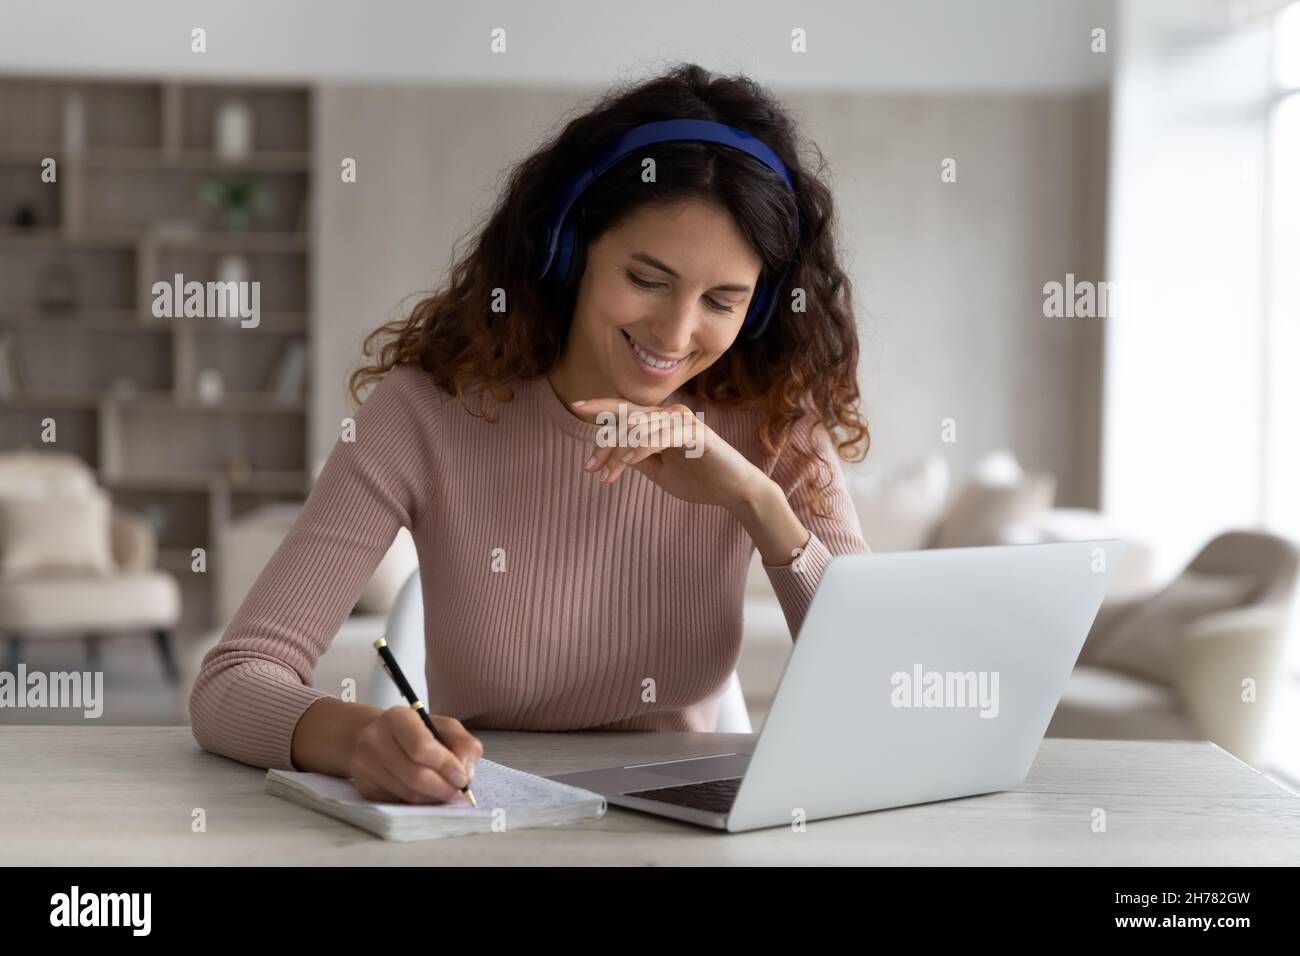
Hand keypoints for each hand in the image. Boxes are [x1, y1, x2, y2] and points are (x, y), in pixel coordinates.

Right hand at [348, 706, 483, 804]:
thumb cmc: (416, 731)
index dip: (446, 766)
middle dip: (443, 788)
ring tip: (447, 794)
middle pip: (414, 776)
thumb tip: (466, 774)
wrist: (374, 737)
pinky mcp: (365, 787)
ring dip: (433, 798)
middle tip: (459, 793)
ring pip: (407, 793)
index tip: (463, 778)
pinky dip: (419, 803)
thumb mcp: (444, 727)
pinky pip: (398, 802)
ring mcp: (365, 765)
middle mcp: (375, 740)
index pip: (421, 747)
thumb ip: (463, 744)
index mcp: (397, 718)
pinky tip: (428, 794)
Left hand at [572, 398, 768, 509]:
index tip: (582, 447)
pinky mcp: (696, 433)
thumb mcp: (658, 471)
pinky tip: (628, 460)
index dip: (598, 423)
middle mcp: (668, 415)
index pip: (622, 416)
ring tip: (607, 474)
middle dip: (603, 443)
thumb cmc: (698, 479)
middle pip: (625, 419)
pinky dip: (642, 446)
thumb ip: (636, 458)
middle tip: (590, 468)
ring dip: (619, 451)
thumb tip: (610, 451)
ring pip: (640, 427)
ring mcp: (682, 421)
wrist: (733, 491)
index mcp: (658, 422)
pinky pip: (662, 435)